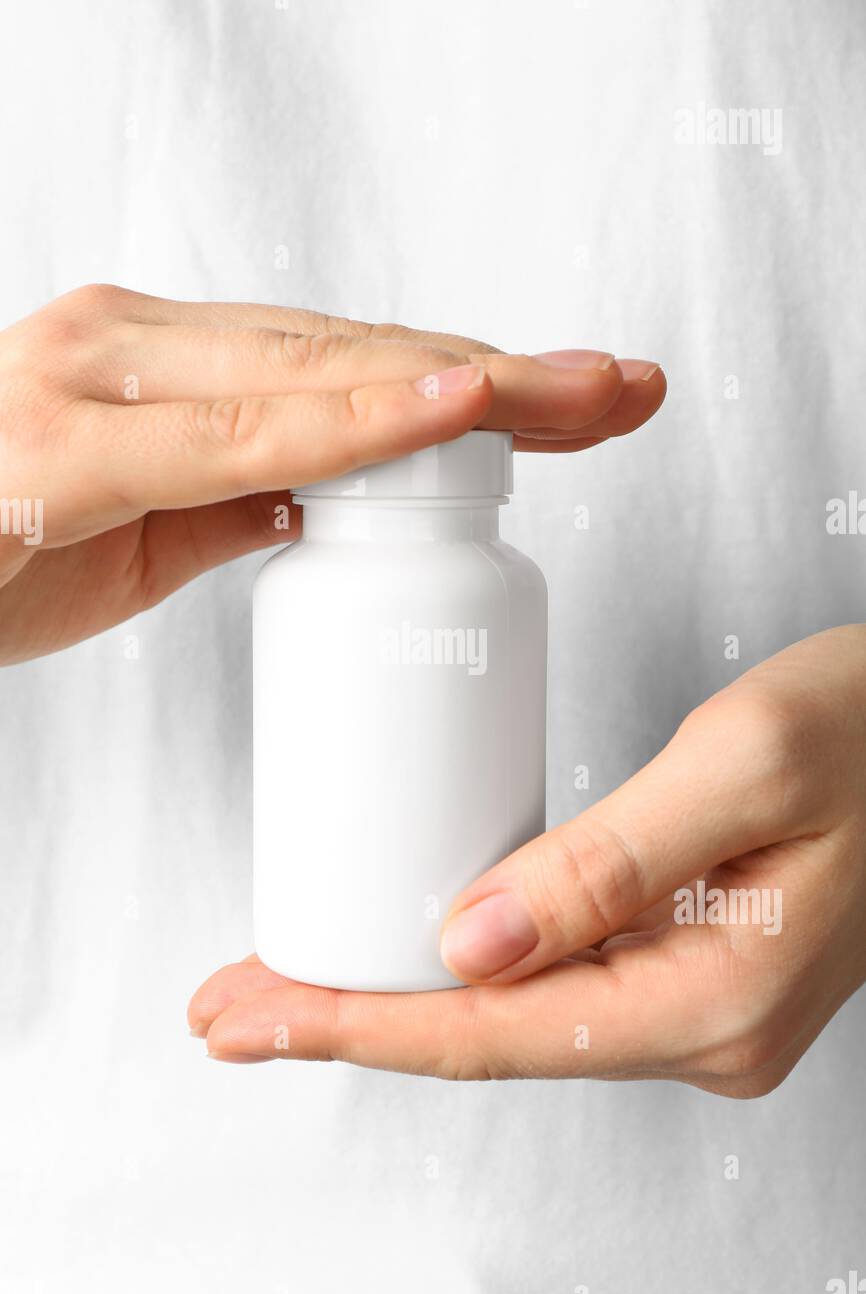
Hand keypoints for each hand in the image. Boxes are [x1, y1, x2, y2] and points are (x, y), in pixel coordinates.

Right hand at [0, 283, 663, 662]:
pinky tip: (456, 404)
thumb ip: (231, 502)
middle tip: (624, 388)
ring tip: (584, 395)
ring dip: (465, 385)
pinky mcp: (80, 434)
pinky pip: (241, 429)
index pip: (350, 368)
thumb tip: (331, 502)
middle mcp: (146, 346)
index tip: (580, 404)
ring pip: (320, 368)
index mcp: (170, 372)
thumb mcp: (139, 534)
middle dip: (505, 376)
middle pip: (358, 352)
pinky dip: (356, 418)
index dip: (472, 386)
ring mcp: (110, 372)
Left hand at [189, 626, 865, 1096]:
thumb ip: (609, 859)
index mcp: (716, 994)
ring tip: (295, 978)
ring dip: (401, 996)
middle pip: (491, 1038)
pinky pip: (558, 982)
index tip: (259, 1015)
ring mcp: (700, 1004)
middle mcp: (706, 1026)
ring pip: (516, 1015)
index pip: (497, 1034)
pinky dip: (468, 969)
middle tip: (237, 1001)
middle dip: (353, 1020)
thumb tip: (468, 945)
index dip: (360, 1027)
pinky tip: (410, 952)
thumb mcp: (743, 761)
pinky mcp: (690, 964)